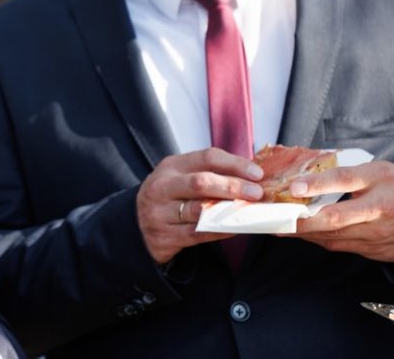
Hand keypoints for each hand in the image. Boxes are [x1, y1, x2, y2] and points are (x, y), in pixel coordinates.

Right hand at [137, 148, 264, 263]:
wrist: (136, 225)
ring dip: (230, 211)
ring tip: (251, 212)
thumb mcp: (180, 178)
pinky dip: (221, 231)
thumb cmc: (169, 198)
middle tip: (257, 193)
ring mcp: (160, 213)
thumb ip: (209, 174)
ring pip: (200, 211)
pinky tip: (237, 228)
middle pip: (201, 182)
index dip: (235, 164)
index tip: (257, 174)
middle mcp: (161, 187)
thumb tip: (252, 177)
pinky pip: (199, 234)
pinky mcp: (164, 237)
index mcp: (170, 167)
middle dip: (233, 186)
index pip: (206, 158)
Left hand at [287, 160, 393, 261]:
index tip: (294, 187)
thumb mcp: (378, 171)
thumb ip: (346, 173)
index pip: (344, 179)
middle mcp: (378, 211)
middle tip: (272, 219)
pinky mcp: (377, 251)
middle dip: (299, 220)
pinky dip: (321, 240)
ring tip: (279, 227)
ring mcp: (378, 235)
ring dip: (304, 234)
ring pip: (333, 237)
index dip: (317, 183)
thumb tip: (306, 179)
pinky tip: (305, 235)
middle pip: (333, 218)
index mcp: (379, 182)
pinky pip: (342, 247)